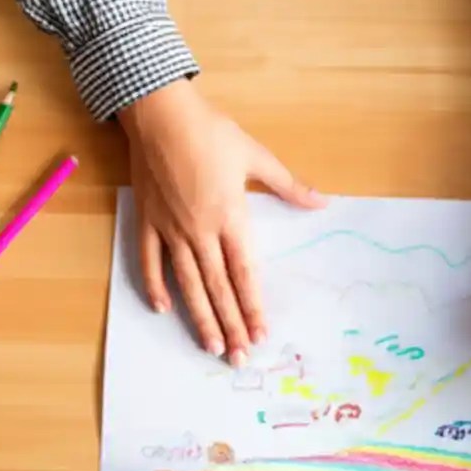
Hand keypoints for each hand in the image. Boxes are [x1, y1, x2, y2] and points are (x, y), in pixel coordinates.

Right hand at [122, 81, 326, 365]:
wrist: (161, 113)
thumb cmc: (211, 132)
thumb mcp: (256, 156)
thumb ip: (289, 186)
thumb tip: (322, 202)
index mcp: (230, 216)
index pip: (244, 273)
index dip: (253, 306)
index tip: (261, 333)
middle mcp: (200, 230)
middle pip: (218, 288)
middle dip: (231, 325)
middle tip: (240, 357)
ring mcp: (170, 228)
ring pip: (187, 283)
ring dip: (200, 317)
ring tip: (211, 346)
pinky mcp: (148, 221)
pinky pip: (150, 261)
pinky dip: (155, 285)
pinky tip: (163, 308)